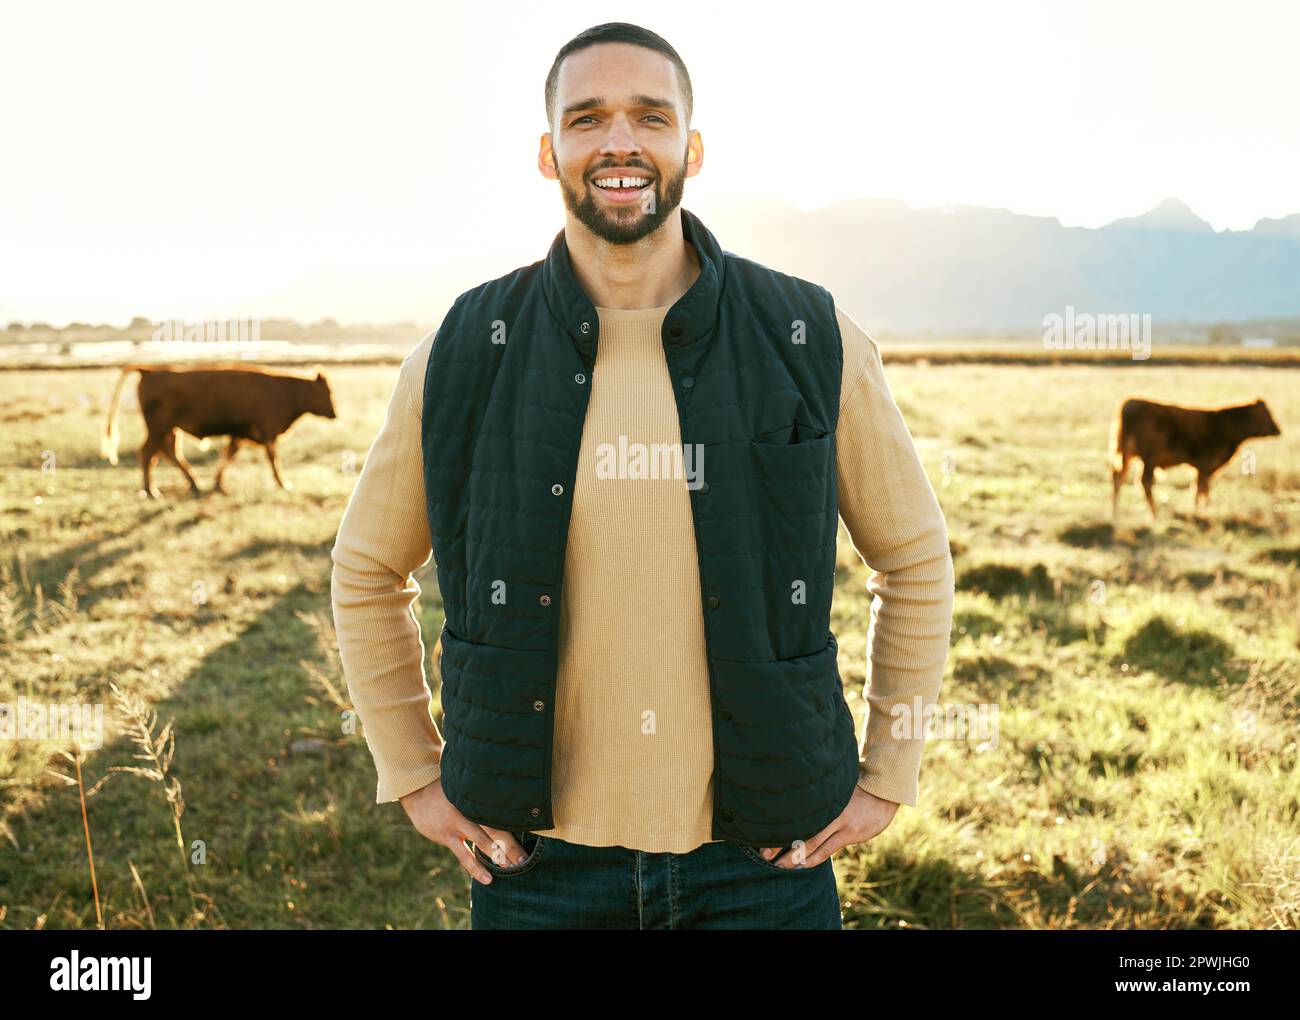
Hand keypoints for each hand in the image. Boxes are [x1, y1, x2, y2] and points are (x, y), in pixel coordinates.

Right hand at [398, 778, 528, 884]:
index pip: (500, 811)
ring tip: (513, 869)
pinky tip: (487, 878)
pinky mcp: (447, 836)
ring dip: (498, 856)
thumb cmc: (446, 788)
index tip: (533, 831)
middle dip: (512, 844)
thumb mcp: (465, 784)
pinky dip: (476, 867)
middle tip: (526, 859)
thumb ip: (482, 793)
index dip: (516, 822)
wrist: (417, 792)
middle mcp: (469, 809)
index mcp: (476, 796)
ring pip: (482, 842)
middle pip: (495, 828)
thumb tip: (506, 796)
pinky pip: (464, 854)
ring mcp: (457, 824)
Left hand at [757, 786, 898, 868]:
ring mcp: (840, 822)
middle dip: (780, 843)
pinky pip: (828, 849)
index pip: (795, 812)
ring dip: (795, 856)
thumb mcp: (834, 787)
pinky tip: (803, 864)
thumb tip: (793, 802)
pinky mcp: (850, 834)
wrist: (883, 792)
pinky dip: (814, 857)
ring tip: (780, 865)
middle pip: (799, 828)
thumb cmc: (855, 789)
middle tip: (763, 854)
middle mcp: (828, 808)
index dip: (778, 824)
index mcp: (822, 796)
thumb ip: (817, 796)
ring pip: (812, 842)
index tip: (760, 832)